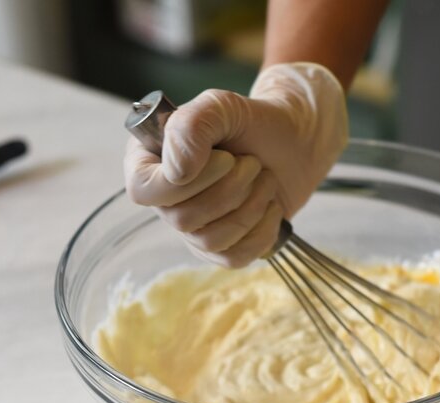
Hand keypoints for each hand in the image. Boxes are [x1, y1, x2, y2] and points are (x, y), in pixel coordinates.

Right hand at [124, 63, 348, 266]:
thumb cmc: (254, 122)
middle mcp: (165, 199)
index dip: (183, 183)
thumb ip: (191, 126)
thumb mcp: (222, 107)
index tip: (225, 157)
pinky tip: (271, 206)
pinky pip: (234, 257)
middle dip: (230, 189)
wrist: (295, 144)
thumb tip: (176, 172)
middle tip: (252, 162)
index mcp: (150, 161)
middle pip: (182, 219)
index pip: (143, 190)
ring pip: (210, 240)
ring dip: (250, 207)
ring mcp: (193, 227)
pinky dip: (262, 231)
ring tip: (265, 179)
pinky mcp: (221, 247)